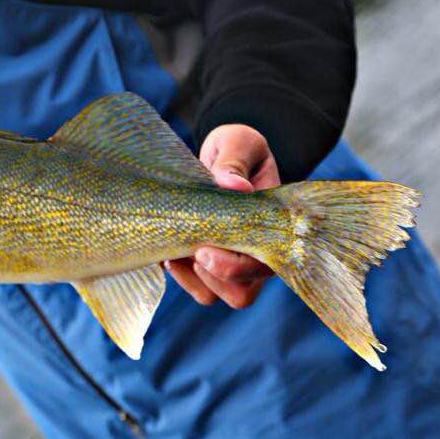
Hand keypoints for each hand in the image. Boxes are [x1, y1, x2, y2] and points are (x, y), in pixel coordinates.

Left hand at [165, 124, 278, 308]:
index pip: (260, 268)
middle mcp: (255, 256)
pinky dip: (176, 273)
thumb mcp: (239, 143)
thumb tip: (235, 187)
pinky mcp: (203, 267)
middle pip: (239, 295)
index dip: (232, 268)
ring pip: (212, 295)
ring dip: (190, 276)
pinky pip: (191, 286)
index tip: (203, 250)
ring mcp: (230, 266)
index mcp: (272, 231)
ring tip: (175, 245)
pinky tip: (167, 248)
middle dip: (210, 277)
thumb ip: (235, 161)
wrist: (219, 156)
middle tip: (188, 249)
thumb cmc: (237, 149)